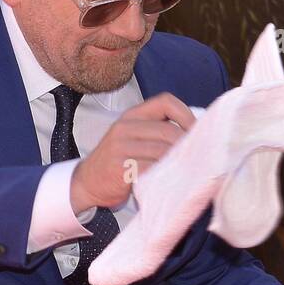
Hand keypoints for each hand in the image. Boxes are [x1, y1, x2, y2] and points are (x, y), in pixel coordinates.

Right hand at [71, 93, 194, 212]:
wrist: (87, 182)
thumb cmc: (116, 161)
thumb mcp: (131, 137)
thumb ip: (154, 131)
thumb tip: (193, 133)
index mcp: (131, 116)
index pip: (165, 102)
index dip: (186, 115)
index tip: (197, 132)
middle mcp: (125, 128)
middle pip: (168, 131)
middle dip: (187, 146)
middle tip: (197, 158)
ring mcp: (121, 148)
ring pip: (162, 151)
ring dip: (178, 163)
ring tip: (186, 171)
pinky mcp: (120, 169)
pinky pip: (151, 169)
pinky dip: (165, 175)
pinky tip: (169, 181)